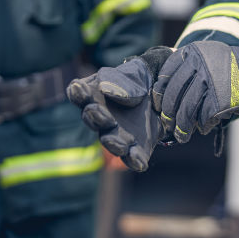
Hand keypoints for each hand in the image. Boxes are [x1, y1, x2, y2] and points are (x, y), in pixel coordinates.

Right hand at [67, 47, 172, 170]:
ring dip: (113, 143)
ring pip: (109, 141)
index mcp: (93, 95)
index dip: (77, 92)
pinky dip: (135, 161)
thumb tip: (106, 91)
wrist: (161, 96)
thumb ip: (119, 81)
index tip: (79, 89)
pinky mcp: (134, 148)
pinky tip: (139, 162)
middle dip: (96, 118)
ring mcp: (116, 134)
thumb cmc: (138, 82)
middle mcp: (101, 118)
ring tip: (121, 146)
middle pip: (92, 120)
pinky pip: (132, 157)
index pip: (78, 94)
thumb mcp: (134, 74)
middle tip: (106, 117)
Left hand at [151, 41, 238, 142]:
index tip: (158, 106)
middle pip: (174, 94)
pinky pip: (204, 117)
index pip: (167, 74)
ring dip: (182, 126)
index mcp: (193, 52)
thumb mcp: (206, 59)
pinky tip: (203, 128)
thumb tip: (161, 99)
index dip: (159, 93)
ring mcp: (211, 81)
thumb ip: (186, 72)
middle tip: (168, 125)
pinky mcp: (221, 99)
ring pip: (186, 109)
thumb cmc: (228, 72)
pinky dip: (202, 126)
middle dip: (168, 114)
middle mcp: (200, 64)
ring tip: (181, 135)